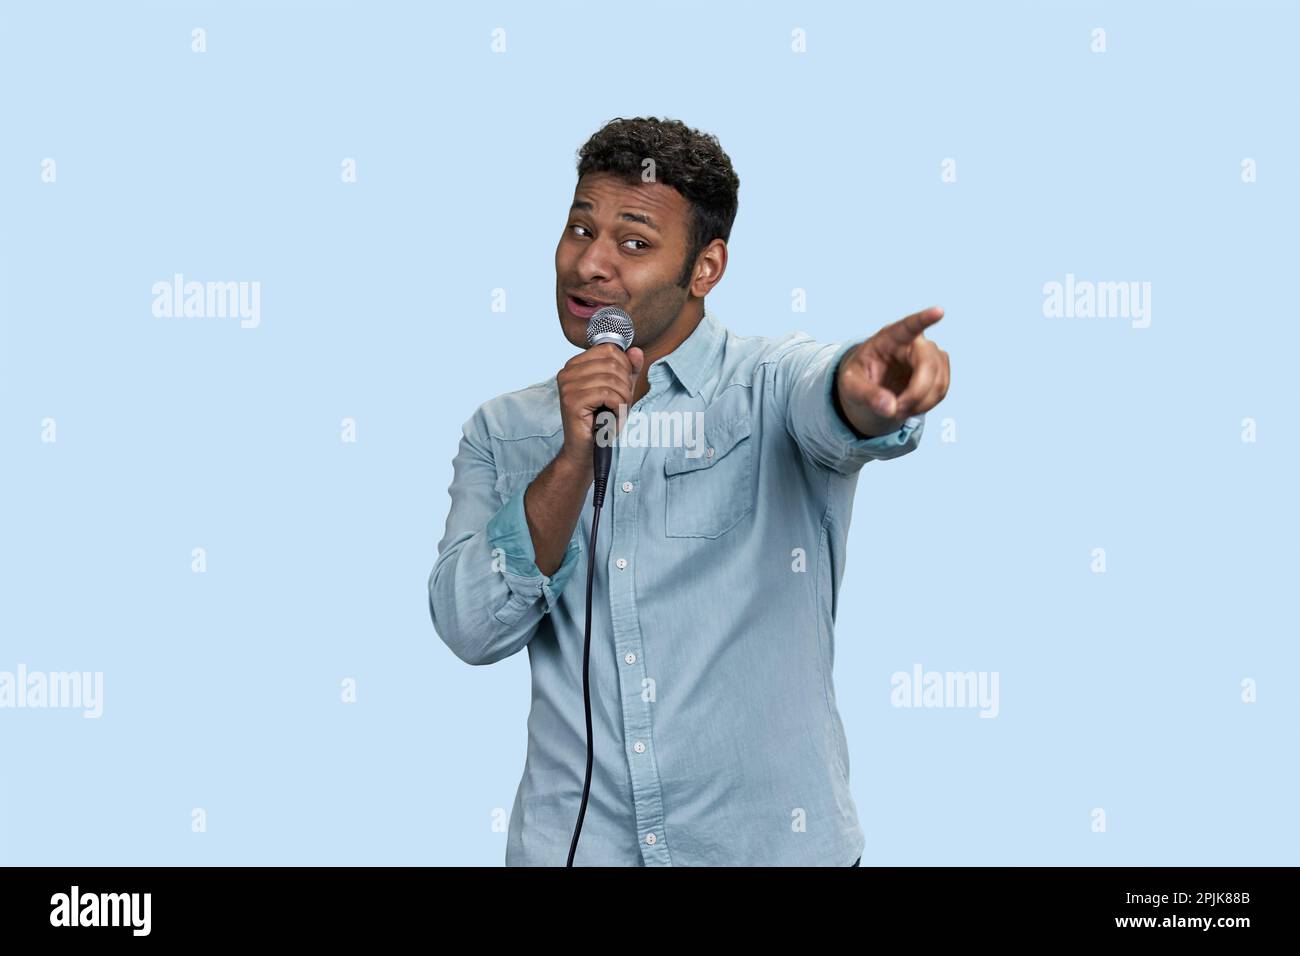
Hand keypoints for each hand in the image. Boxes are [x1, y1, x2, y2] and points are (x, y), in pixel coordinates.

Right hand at [556, 344, 645, 465]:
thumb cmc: (601, 420)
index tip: (623, 387)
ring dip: (623, 399)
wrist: (585, 450)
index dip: (625, 367)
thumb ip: (628, 370)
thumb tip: (636, 351)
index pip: (608, 349)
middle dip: (625, 385)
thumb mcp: (619, 391)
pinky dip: (618, 408)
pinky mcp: (572, 401)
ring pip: (611, 380)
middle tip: (622, 404)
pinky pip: (607, 394)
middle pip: (612, 363)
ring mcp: (567, 386)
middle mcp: (567, 371)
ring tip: (617, 413)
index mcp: (575, 365)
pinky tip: (612, 418)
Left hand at [836, 306, 949, 436]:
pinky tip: (909, 408)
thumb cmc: (858, 379)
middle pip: (928, 363)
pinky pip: (942, 390)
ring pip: (939, 379)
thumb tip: (890, 408)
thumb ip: (867, 395)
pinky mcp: (938, 371)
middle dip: (916, 392)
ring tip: (897, 410)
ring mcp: (929, 356)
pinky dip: (927, 405)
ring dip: (921, 403)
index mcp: (889, 338)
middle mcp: (913, 343)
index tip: (939, 311)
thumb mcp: (851, 387)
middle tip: (896, 411)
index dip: (924, 319)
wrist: (868, 385)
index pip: (909, 326)